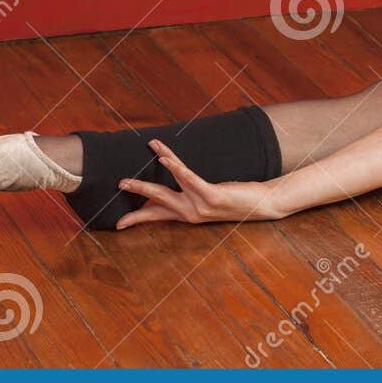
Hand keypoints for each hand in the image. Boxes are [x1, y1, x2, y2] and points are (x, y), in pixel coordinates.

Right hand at [114, 139, 282, 228]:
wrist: (263, 205)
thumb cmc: (237, 198)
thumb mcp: (211, 196)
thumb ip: (194, 191)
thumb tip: (178, 177)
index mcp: (189, 214)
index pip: (157, 216)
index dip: (137, 218)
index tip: (118, 225)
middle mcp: (192, 213)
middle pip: (157, 202)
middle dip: (137, 194)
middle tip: (118, 184)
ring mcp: (201, 206)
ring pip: (167, 191)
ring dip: (147, 183)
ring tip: (130, 175)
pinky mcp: (212, 196)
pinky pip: (189, 179)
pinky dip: (175, 168)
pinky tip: (164, 157)